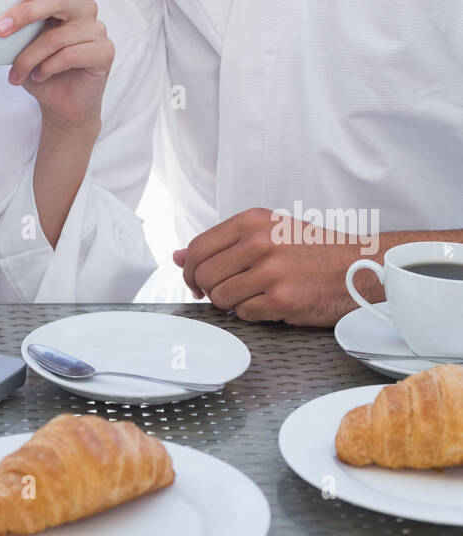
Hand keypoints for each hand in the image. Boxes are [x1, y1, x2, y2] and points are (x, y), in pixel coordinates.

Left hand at [0, 0, 113, 131]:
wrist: (61, 106)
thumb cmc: (40, 69)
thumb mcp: (22, 44)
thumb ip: (14, 25)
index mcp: (67, 0)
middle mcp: (85, 9)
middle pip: (59, 0)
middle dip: (25, 13)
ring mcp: (98, 29)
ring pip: (57, 36)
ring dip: (29, 56)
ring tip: (18, 72)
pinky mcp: (105, 52)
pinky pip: (70, 54)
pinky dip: (47, 67)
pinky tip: (39, 75)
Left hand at [172, 207, 375, 326]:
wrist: (358, 267)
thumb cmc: (312, 250)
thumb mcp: (267, 232)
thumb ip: (221, 243)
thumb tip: (177, 256)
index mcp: (252, 221)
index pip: (198, 247)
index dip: (190, 269)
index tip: (195, 279)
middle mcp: (259, 242)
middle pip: (205, 275)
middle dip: (208, 289)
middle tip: (225, 292)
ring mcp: (270, 271)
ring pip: (221, 298)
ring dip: (231, 303)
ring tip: (253, 295)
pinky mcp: (281, 299)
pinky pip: (244, 314)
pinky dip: (252, 314)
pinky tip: (269, 303)